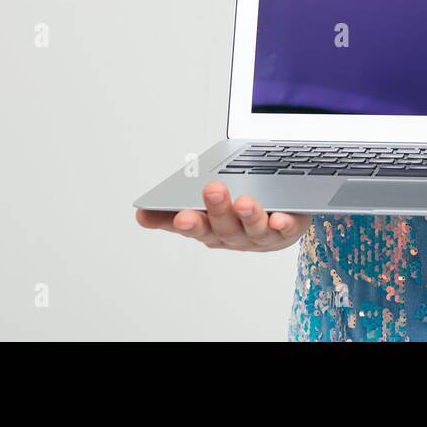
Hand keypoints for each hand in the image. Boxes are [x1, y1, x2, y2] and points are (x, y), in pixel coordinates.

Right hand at [134, 180, 309, 251]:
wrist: (277, 224)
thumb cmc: (234, 216)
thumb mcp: (202, 213)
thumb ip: (173, 211)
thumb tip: (141, 213)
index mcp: (209, 229)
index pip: (194, 228)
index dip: (186, 223)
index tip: (180, 214)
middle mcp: (233, 236)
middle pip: (223, 227)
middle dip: (217, 210)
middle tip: (213, 190)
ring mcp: (259, 235)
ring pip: (253, 229)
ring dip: (248, 216)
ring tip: (244, 202)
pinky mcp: (285, 230)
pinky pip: (285, 231)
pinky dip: (283, 225)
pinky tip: (279, 218)